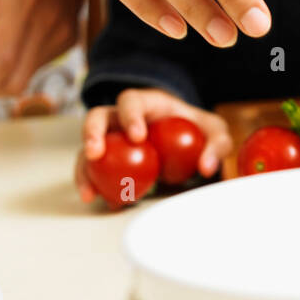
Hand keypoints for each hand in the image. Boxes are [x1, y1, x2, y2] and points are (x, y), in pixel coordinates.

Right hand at [76, 88, 231, 202]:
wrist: (183, 140)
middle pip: (98, 116)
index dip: (131, 115)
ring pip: (87, 145)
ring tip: (88, 190)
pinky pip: (92, 168)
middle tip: (97, 153)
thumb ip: (216, 145)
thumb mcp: (214, 131)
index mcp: (147, 103)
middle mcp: (122, 117)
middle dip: (93, 132)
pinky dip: (89, 182)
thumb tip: (206, 167)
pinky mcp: (107, 158)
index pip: (132, 101)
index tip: (138, 136)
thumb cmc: (196, 129)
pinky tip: (93, 199)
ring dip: (83, 166)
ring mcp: (111, 137)